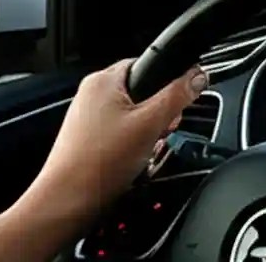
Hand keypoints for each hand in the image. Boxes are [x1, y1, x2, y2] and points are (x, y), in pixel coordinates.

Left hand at [21, 59, 206, 220]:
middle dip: (159, 113)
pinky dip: (133, 143)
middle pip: (143, 91)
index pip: (147, 63)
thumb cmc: (98, 163)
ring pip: (134, 114)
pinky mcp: (88, 137)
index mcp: (104, 80)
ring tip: (142, 149)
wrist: (67, 201)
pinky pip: (122, 131)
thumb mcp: (150, 125)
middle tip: (159, 131)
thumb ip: (177, 96)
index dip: (169, 82)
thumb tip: (197, 77)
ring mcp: (88, 117)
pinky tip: (132, 159)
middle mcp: (93, 94)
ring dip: (147, 131)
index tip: (178, 102)